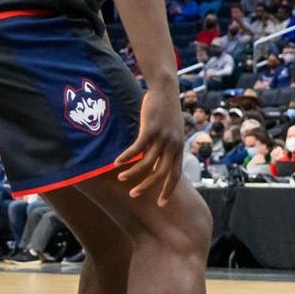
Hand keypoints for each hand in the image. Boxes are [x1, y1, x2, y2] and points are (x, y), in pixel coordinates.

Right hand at [115, 85, 187, 205]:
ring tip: (121, 177)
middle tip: (134, 195)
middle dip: (147, 187)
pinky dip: (126, 157)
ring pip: (147, 163)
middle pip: (161, 173)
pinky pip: (136, 149)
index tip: (161, 203)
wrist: (166, 90)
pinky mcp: (150, 129)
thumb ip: (166, 147)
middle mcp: (173, 145)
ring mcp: (162, 137)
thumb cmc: (167, 111)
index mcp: (179, 147)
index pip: (176, 175)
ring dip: (132, 173)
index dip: (168, 190)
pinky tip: (116, 163)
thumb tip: (156, 162)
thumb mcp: (171, 131)